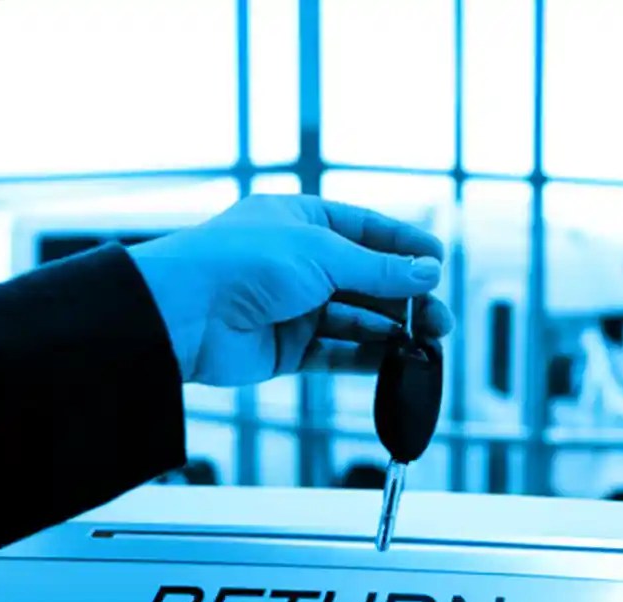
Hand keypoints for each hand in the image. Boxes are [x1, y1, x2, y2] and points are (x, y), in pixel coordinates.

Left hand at [128, 194, 452, 386]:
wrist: (181, 314)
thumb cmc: (241, 264)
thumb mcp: (323, 254)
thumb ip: (379, 269)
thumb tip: (428, 272)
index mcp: (301, 220)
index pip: (366, 228)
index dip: (404, 245)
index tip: (439, 262)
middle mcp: (298, 261)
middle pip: (366, 279)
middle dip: (405, 296)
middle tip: (440, 317)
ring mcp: (292, 306)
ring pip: (355, 318)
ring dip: (392, 328)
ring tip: (429, 340)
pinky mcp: (285, 348)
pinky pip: (335, 352)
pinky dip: (367, 356)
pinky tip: (396, 359)